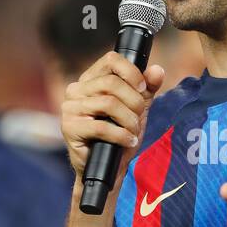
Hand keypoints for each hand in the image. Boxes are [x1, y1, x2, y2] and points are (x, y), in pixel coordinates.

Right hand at [59, 52, 164, 178]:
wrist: (109, 167)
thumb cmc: (120, 134)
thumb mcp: (138, 108)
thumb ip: (148, 89)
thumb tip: (157, 70)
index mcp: (91, 79)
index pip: (111, 60)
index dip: (131, 72)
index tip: (142, 88)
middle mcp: (76, 89)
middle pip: (112, 82)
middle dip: (134, 101)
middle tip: (139, 117)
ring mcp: (70, 108)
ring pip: (108, 103)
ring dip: (129, 120)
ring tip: (133, 131)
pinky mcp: (70, 128)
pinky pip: (101, 126)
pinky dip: (121, 135)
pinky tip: (128, 141)